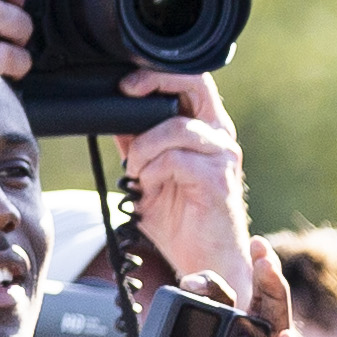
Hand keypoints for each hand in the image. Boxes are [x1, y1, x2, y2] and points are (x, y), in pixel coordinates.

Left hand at [113, 71, 250, 293]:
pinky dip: (152, 172)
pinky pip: (174, 160)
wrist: (207, 262)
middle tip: (127, 92)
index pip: (191, 82)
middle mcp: (219, 136)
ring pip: (175, 128)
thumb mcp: (150, 174)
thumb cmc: (183, 222)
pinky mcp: (217, 178)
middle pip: (195, 84)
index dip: (158, 74)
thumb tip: (114, 116)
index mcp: (206, 130)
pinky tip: (150, 188)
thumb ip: (138, 144)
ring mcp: (222, 155)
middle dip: (155, 82)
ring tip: (138, 174)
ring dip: (144, 150)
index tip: (125, 84)